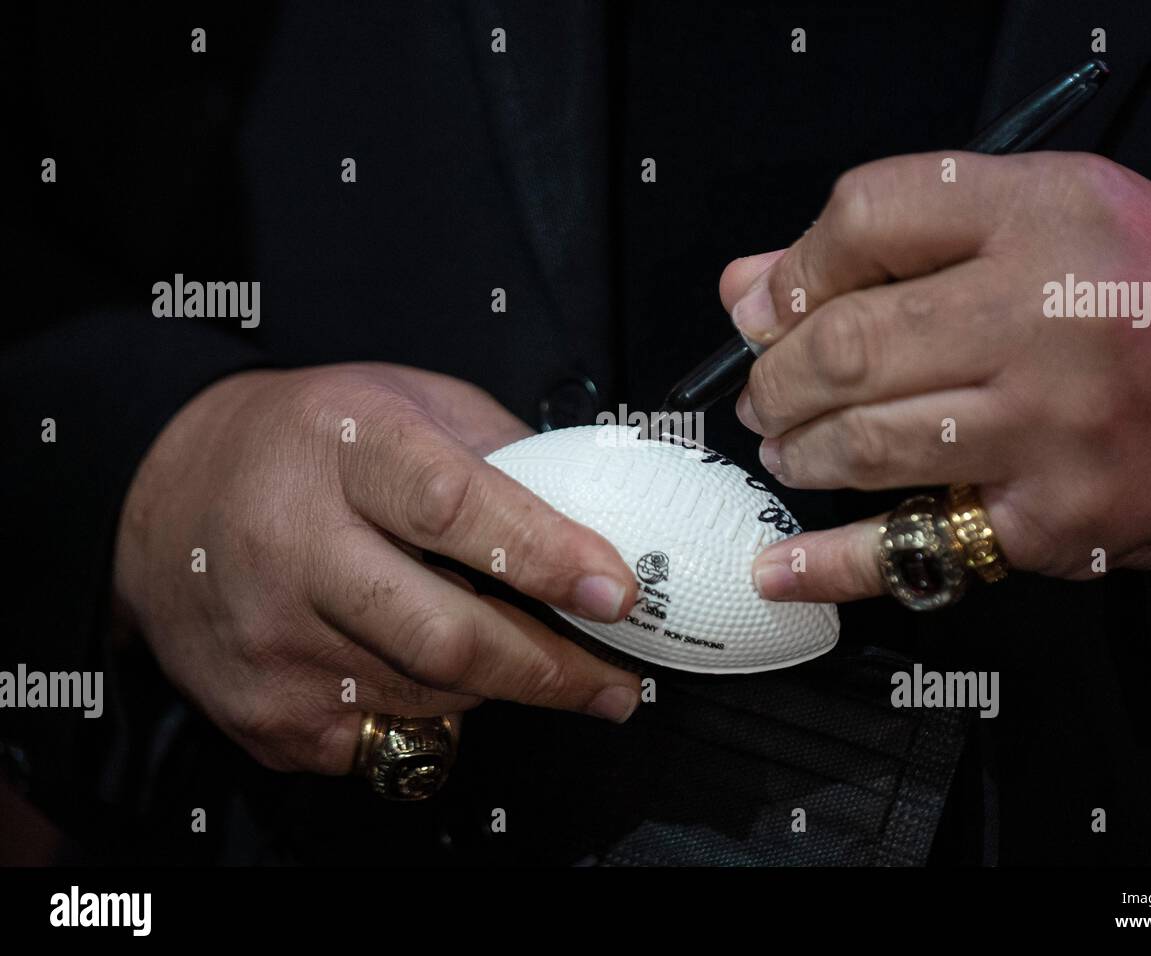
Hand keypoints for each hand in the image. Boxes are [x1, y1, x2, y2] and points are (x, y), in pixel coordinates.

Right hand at [113, 363, 641, 773]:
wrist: (168, 492)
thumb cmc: (311, 440)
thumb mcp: (409, 403)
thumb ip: (501, 455)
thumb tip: (598, 522)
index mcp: (345, 451)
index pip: (455, 510)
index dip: (546, 557)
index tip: (616, 591)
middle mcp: (296, 548)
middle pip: (447, 637)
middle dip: (553, 670)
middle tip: (616, 681)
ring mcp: (271, 642)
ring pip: (429, 697)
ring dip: (497, 688)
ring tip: (522, 659)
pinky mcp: (261, 712)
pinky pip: (385, 739)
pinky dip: (432, 715)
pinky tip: (429, 673)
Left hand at [720, 152, 1150, 601]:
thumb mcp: (1056, 215)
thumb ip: (907, 237)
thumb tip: (753, 287)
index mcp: (1045, 216)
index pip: (869, 217)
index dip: (798, 268)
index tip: (774, 305)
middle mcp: (1047, 316)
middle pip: (847, 343)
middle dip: (777, 378)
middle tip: (767, 393)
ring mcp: (1051, 426)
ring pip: (865, 443)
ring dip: (799, 452)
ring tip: (793, 448)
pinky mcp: (1055, 518)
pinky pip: (915, 544)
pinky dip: (832, 564)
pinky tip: (782, 567)